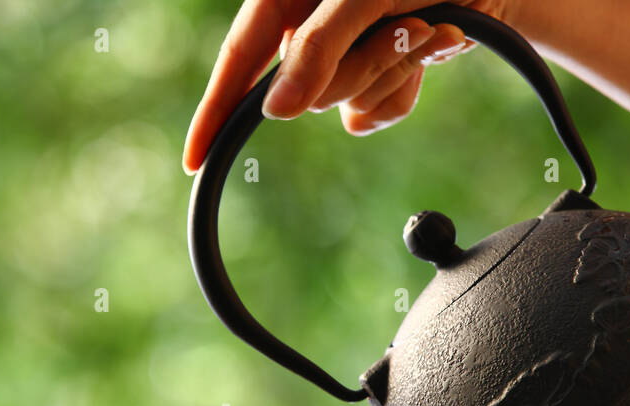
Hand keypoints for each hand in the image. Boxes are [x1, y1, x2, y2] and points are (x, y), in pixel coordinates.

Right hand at [183, 1, 511, 173]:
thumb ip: (319, 46)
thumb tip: (276, 111)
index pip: (238, 59)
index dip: (214, 111)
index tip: (193, 158)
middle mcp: (310, 26)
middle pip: (308, 90)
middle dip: (364, 65)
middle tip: (411, 23)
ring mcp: (343, 53)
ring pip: (346, 105)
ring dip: (398, 70)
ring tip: (432, 24)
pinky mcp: (376, 74)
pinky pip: (377, 114)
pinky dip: (410, 87)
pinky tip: (436, 46)